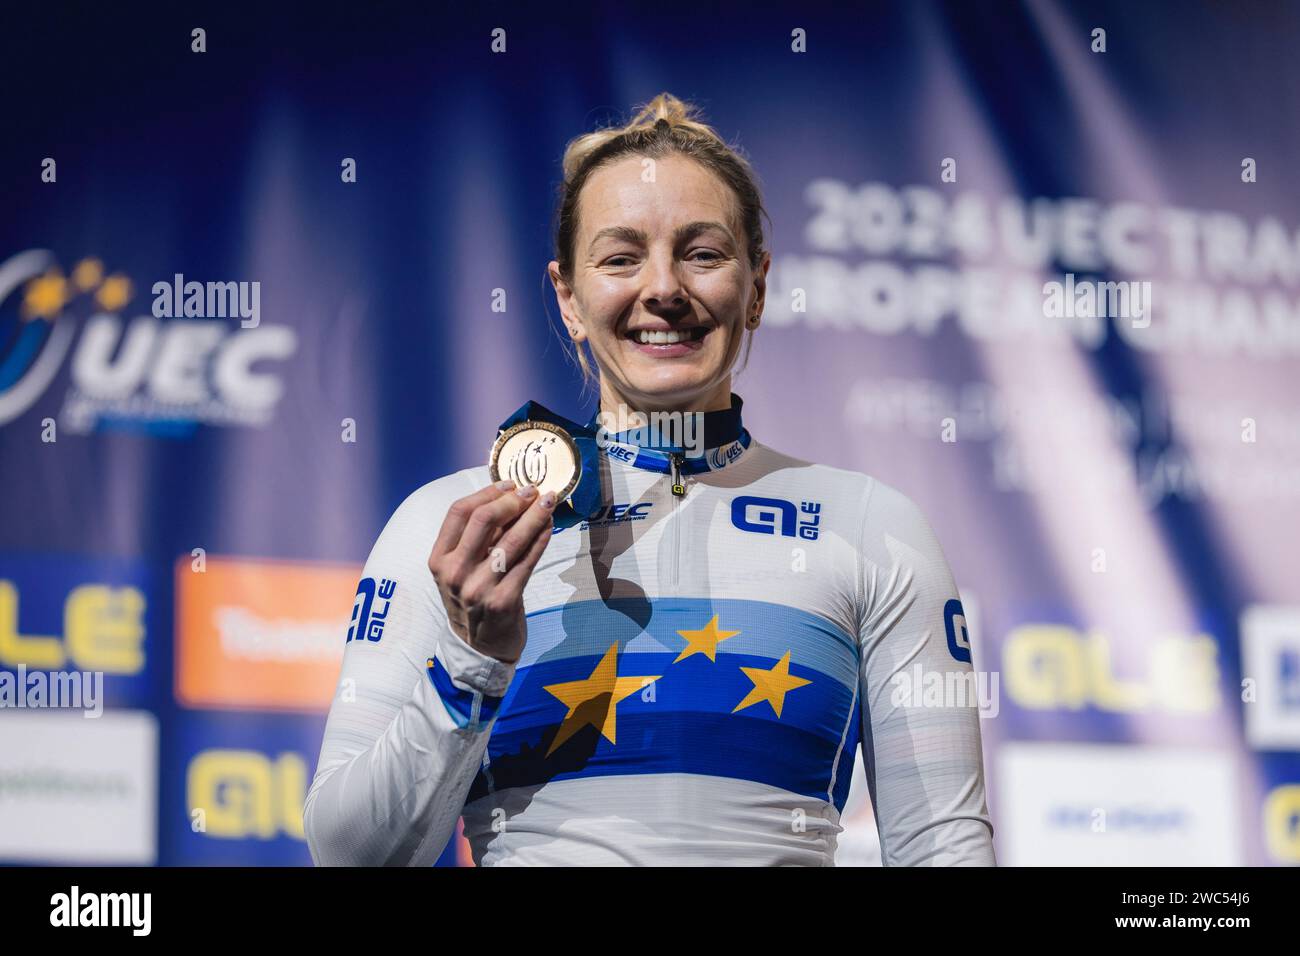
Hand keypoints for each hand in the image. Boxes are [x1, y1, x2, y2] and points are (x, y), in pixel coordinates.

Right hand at [427, 480, 555, 663]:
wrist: (479, 649)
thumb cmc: (472, 601)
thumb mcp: (460, 570)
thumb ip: (475, 539)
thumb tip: (508, 497)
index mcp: (439, 560)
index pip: (459, 512)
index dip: (487, 492)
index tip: (508, 484)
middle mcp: (455, 573)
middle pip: (484, 519)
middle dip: (512, 499)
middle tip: (532, 490)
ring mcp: (479, 588)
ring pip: (511, 538)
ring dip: (534, 515)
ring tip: (548, 501)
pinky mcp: (505, 600)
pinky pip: (528, 561)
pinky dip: (541, 539)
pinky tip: (549, 526)